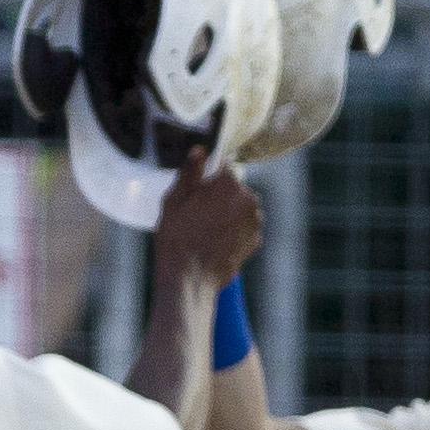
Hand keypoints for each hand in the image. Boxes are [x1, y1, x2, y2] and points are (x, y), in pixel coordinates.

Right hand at [152, 150, 262, 286]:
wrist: (190, 279)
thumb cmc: (178, 238)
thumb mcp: (175, 200)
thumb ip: (190, 172)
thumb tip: (200, 150)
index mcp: (229, 183)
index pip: (223, 166)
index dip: (209, 175)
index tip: (198, 189)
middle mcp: (248, 199)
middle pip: (234, 188)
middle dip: (220, 196)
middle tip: (198, 213)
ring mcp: (254, 222)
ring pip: (241, 208)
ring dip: (228, 213)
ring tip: (206, 230)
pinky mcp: (255, 241)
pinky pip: (244, 228)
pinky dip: (234, 231)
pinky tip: (215, 242)